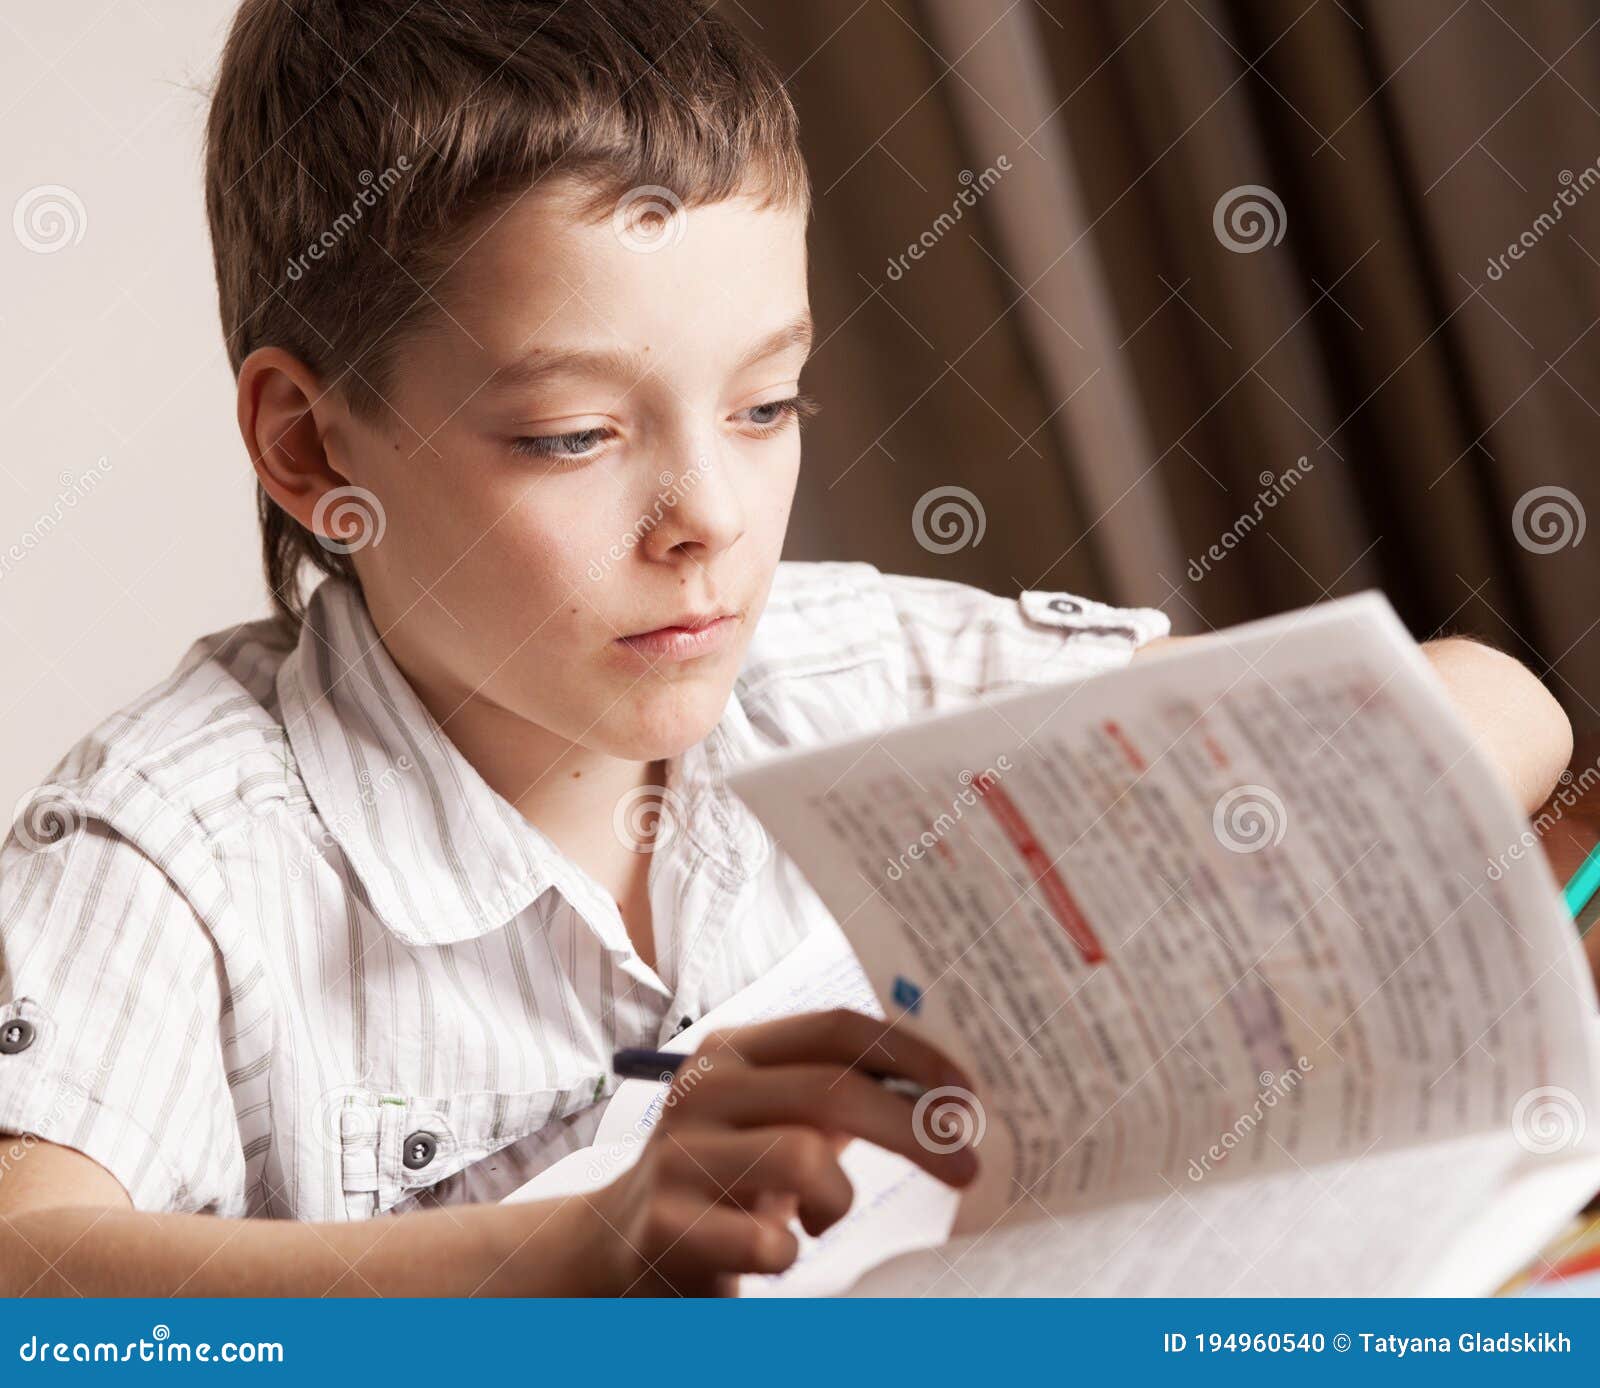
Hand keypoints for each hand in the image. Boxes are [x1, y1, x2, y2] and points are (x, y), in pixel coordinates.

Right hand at [581, 1008, 981, 1295]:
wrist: (615, 1251)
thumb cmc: (725, 1182)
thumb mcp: (780, 1122)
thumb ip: (843, 1095)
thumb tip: (945, 1093)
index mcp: (734, 1051)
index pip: (836, 1029)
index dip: (912, 1057)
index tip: (966, 1098)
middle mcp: (703, 1087)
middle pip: (834, 1089)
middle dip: (915, 1130)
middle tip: (967, 1170)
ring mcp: (678, 1154)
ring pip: (805, 1158)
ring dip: (837, 1201)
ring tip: (816, 1221)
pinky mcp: (665, 1224)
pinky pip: (768, 1242)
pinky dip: (791, 1256)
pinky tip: (772, 1256)